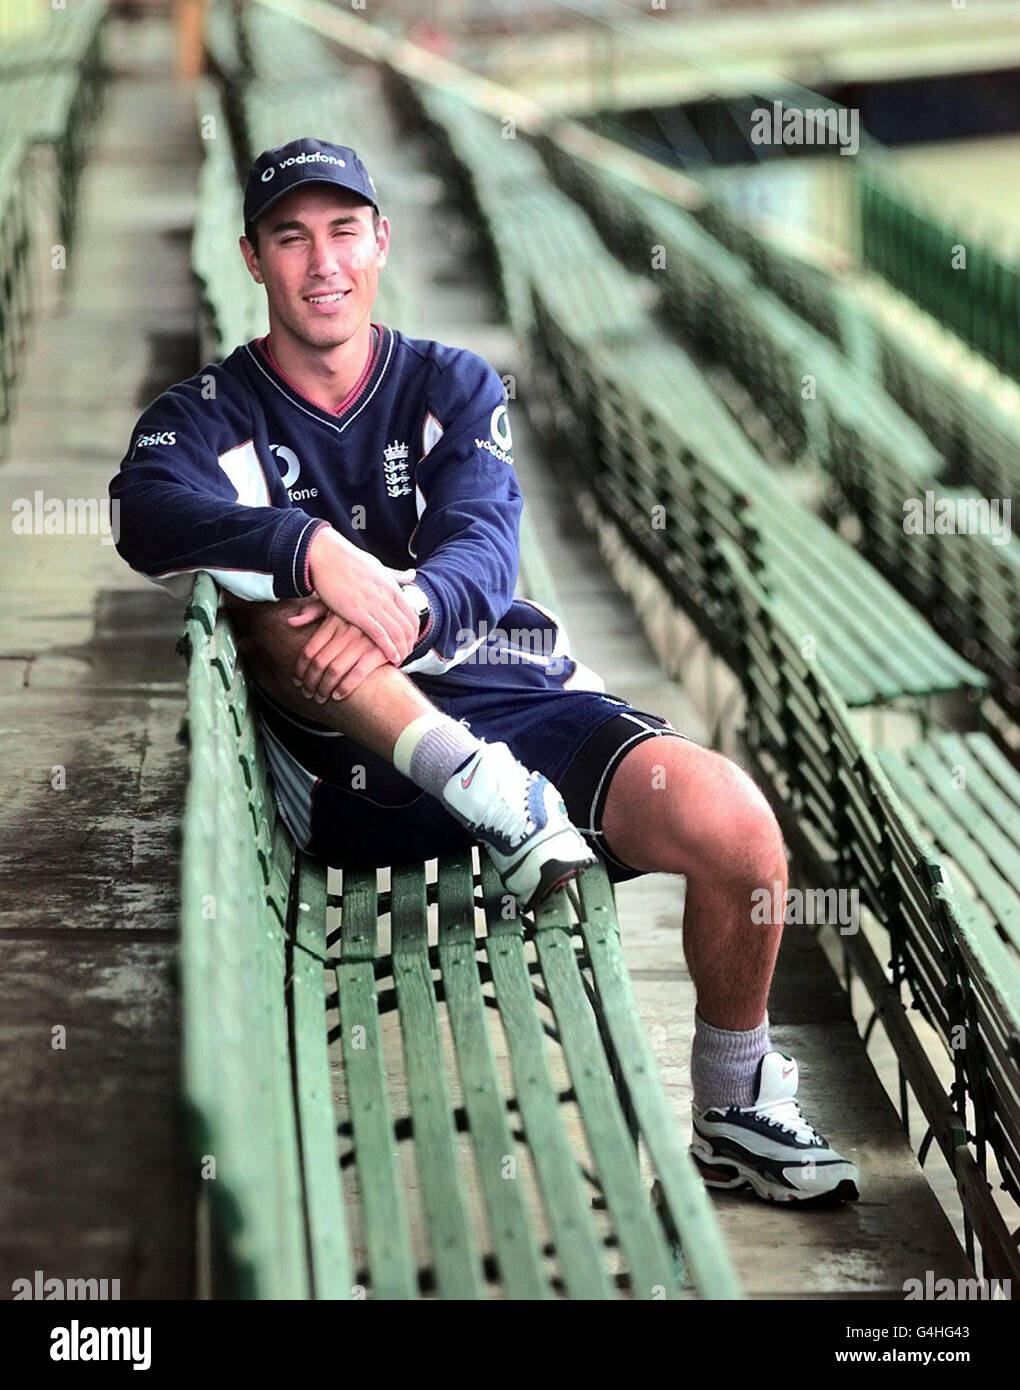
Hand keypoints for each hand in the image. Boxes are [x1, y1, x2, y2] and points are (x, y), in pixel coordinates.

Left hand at [287, 600, 390, 701]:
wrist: (398, 609)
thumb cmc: (362, 611)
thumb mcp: (337, 604)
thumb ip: (313, 612)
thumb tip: (290, 621)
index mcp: (334, 620)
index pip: (309, 650)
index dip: (300, 670)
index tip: (296, 681)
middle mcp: (347, 629)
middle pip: (319, 663)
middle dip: (310, 683)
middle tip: (307, 693)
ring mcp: (364, 640)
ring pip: (335, 670)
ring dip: (324, 689)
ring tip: (321, 697)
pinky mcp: (380, 650)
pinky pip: (358, 673)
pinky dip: (345, 687)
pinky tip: (338, 695)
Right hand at [307, 527, 418, 664]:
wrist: (324, 555)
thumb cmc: (348, 560)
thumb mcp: (378, 566)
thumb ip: (395, 575)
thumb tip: (413, 574)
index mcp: (391, 586)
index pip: (412, 613)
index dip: (414, 631)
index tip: (409, 641)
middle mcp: (386, 596)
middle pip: (408, 626)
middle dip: (409, 644)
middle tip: (406, 655)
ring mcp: (373, 605)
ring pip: (397, 633)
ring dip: (402, 650)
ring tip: (400, 660)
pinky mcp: (358, 613)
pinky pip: (380, 635)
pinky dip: (388, 648)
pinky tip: (391, 658)